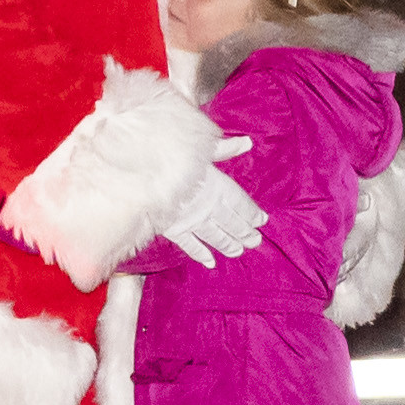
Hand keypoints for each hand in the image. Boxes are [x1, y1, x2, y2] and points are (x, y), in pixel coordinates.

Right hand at [155, 148, 269, 267]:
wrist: (142, 177)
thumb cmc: (171, 158)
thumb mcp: (201, 149)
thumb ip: (224, 149)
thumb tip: (246, 142)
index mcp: (217, 186)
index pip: (240, 203)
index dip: (252, 212)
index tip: (262, 221)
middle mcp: (209, 207)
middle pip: (232, 223)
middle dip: (245, 232)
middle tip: (255, 241)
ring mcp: (192, 221)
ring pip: (215, 236)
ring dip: (228, 245)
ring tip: (238, 252)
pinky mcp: (174, 230)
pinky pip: (190, 246)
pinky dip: (200, 254)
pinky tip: (210, 262)